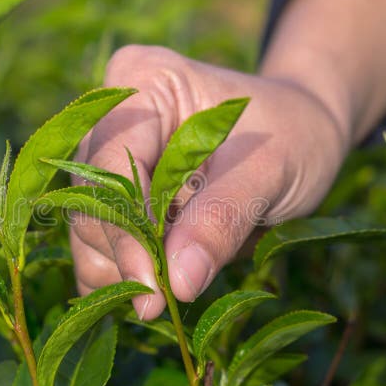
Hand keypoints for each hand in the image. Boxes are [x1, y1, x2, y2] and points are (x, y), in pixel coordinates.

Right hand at [70, 45, 347, 318]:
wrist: (299, 134)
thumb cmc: (291, 135)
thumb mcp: (270, 170)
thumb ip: (222, 219)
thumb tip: (177, 283)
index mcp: (143, 81)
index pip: (111, 165)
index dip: (125, 231)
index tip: (152, 292)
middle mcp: (110, 114)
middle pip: (89, 201)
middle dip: (126, 257)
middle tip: (165, 304)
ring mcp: (104, 156)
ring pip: (86, 229)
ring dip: (122, 272)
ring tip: (171, 291)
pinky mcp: (111, 194)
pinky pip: (97, 245)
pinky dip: (122, 275)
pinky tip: (156, 288)